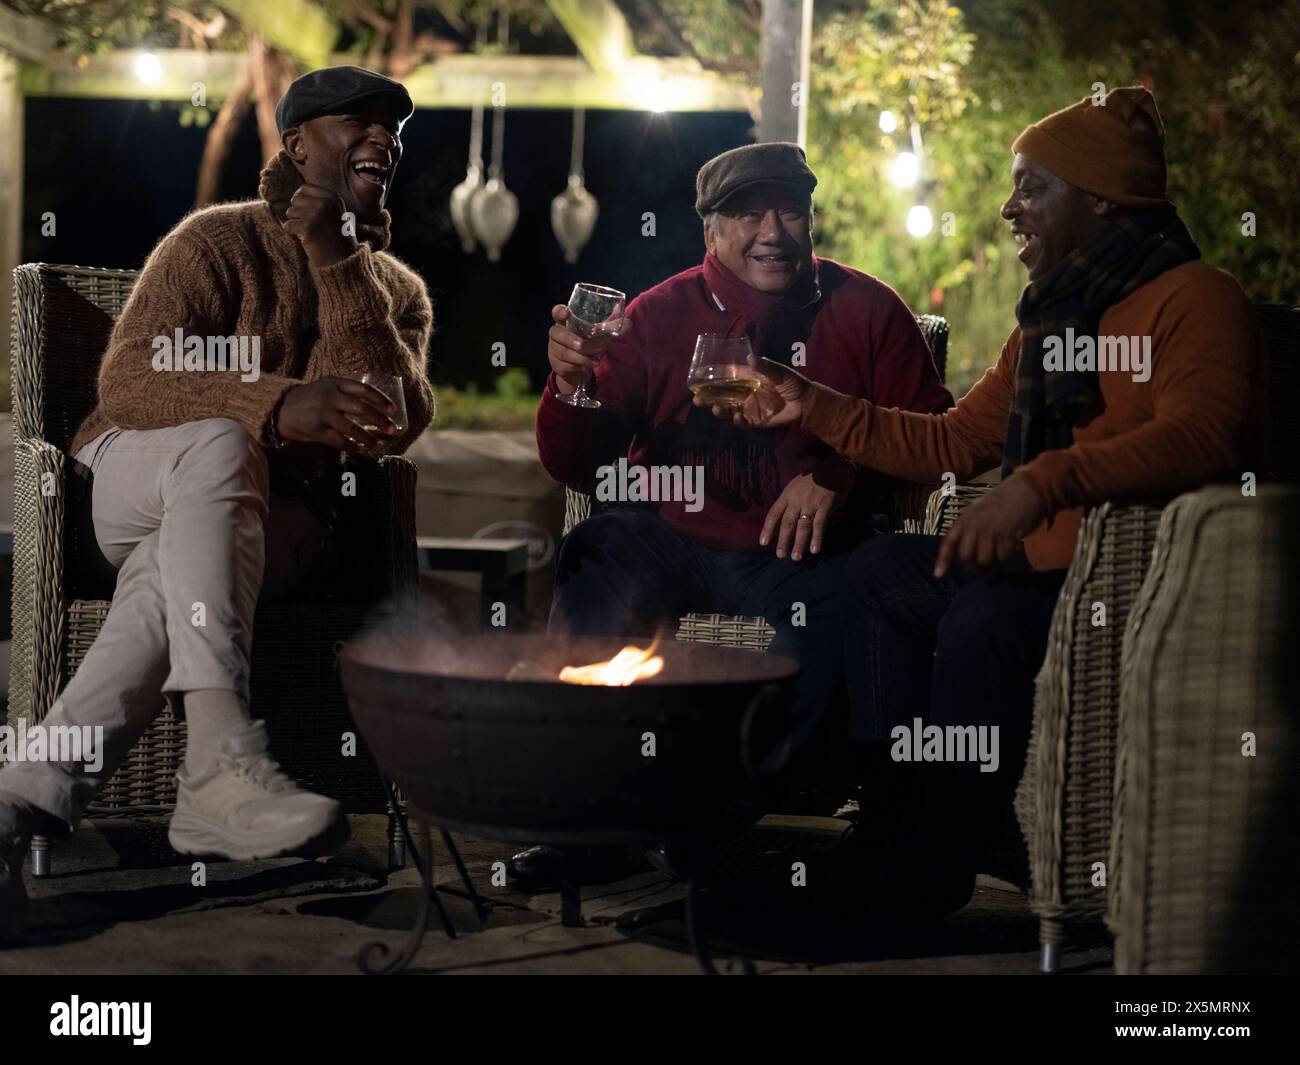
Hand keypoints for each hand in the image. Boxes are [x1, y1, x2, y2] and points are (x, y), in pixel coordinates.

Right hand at [275, 377, 398, 453]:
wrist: (280, 408)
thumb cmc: (310, 399)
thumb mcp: (327, 388)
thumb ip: (347, 394)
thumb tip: (376, 410)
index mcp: (335, 383)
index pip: (364, 390)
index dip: (381, 400)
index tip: (393, 411)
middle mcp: (330, 397)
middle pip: (362, 410)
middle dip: (380, 421)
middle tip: (392, 430)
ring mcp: (323, 414)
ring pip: (352, 428)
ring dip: (368, 438)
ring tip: (377, 444)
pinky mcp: (316, 430)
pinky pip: (339, 441)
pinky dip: (352, 446)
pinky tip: (359, 449)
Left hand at [283, 183, 357, 268]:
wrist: (342, 261)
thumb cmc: (338, 239)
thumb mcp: (337, 215)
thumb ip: (322, 202)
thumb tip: (297, 194)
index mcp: (332, 197)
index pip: (305, 188)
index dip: (301, 200)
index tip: (305, 212)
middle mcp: (324, 202)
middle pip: (295, 199)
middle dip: (297, 212)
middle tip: (307, 225)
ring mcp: (315, 214)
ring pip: (290, 212)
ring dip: (295, 223)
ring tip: (308, 233)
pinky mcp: (307, 227)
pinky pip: (288, 225)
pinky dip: (292, 234)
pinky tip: (305, 240)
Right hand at [547, 305, 630, 394]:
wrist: (579, 368)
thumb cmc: (589, 344)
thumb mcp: (599, 335)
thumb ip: (611, 328)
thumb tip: (629, 323)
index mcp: (566, 322)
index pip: (557, 312)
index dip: (560, 312)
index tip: (566, 313)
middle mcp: (557, 334)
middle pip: (557, 333)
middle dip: (570, 340)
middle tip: (582, 345)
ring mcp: (554, 350)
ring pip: (563, 352)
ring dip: (580, 357)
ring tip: (596, 361)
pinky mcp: (557, 364)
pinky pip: (565, 365)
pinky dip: (578, 367)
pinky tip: (587, 368)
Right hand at [693, 355, 813, 428]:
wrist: (806, 403)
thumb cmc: (793, 383)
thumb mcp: (780, 372)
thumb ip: (765, 366)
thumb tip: (750, 357)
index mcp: (747, 378)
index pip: (726, 376)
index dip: (712, 376)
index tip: (697, 375)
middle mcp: (744, 393)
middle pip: (721, 395)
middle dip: (708, 397)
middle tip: (697, 399)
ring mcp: (749, 407)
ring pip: (728, 409)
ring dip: (720, 410)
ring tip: (715, 408)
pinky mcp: (755, 420)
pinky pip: (742, 422)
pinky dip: (738, 421)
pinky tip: (737, 417)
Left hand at [762, 457, 853, 559]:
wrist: (834, 467)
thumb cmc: (813, 480)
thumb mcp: (795, 487)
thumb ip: (789, 503)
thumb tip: (782, 522)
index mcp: (787, 495)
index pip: (774, 513)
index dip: (768, 528)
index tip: (763, 543)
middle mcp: (796, 500)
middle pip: (787, 523)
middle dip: (783, 540)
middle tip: (780, 555)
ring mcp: (811, 503)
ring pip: (802, 526)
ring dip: (799, 543)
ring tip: (796, 557)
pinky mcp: (825, 505)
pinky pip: (819, 524)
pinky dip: (817, 538)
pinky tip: (814, 549)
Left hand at [933, 475, 1047, 577]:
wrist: (1028, 489)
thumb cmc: (1004, 500)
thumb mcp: (980, 510)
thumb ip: (972, 528)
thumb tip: (970, 555)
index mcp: (965, 518)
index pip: (949, 542)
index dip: (942, 560)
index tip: (938, 575)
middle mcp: (974, 525)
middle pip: (966, 557)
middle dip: (974, 567)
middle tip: (984, 569)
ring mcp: (989, 531)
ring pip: (984, 560)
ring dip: (993, 564)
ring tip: (1000, 557)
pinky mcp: (1006, 536)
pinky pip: (1003, 558)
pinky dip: (1007, 558)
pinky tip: (1012, 549)